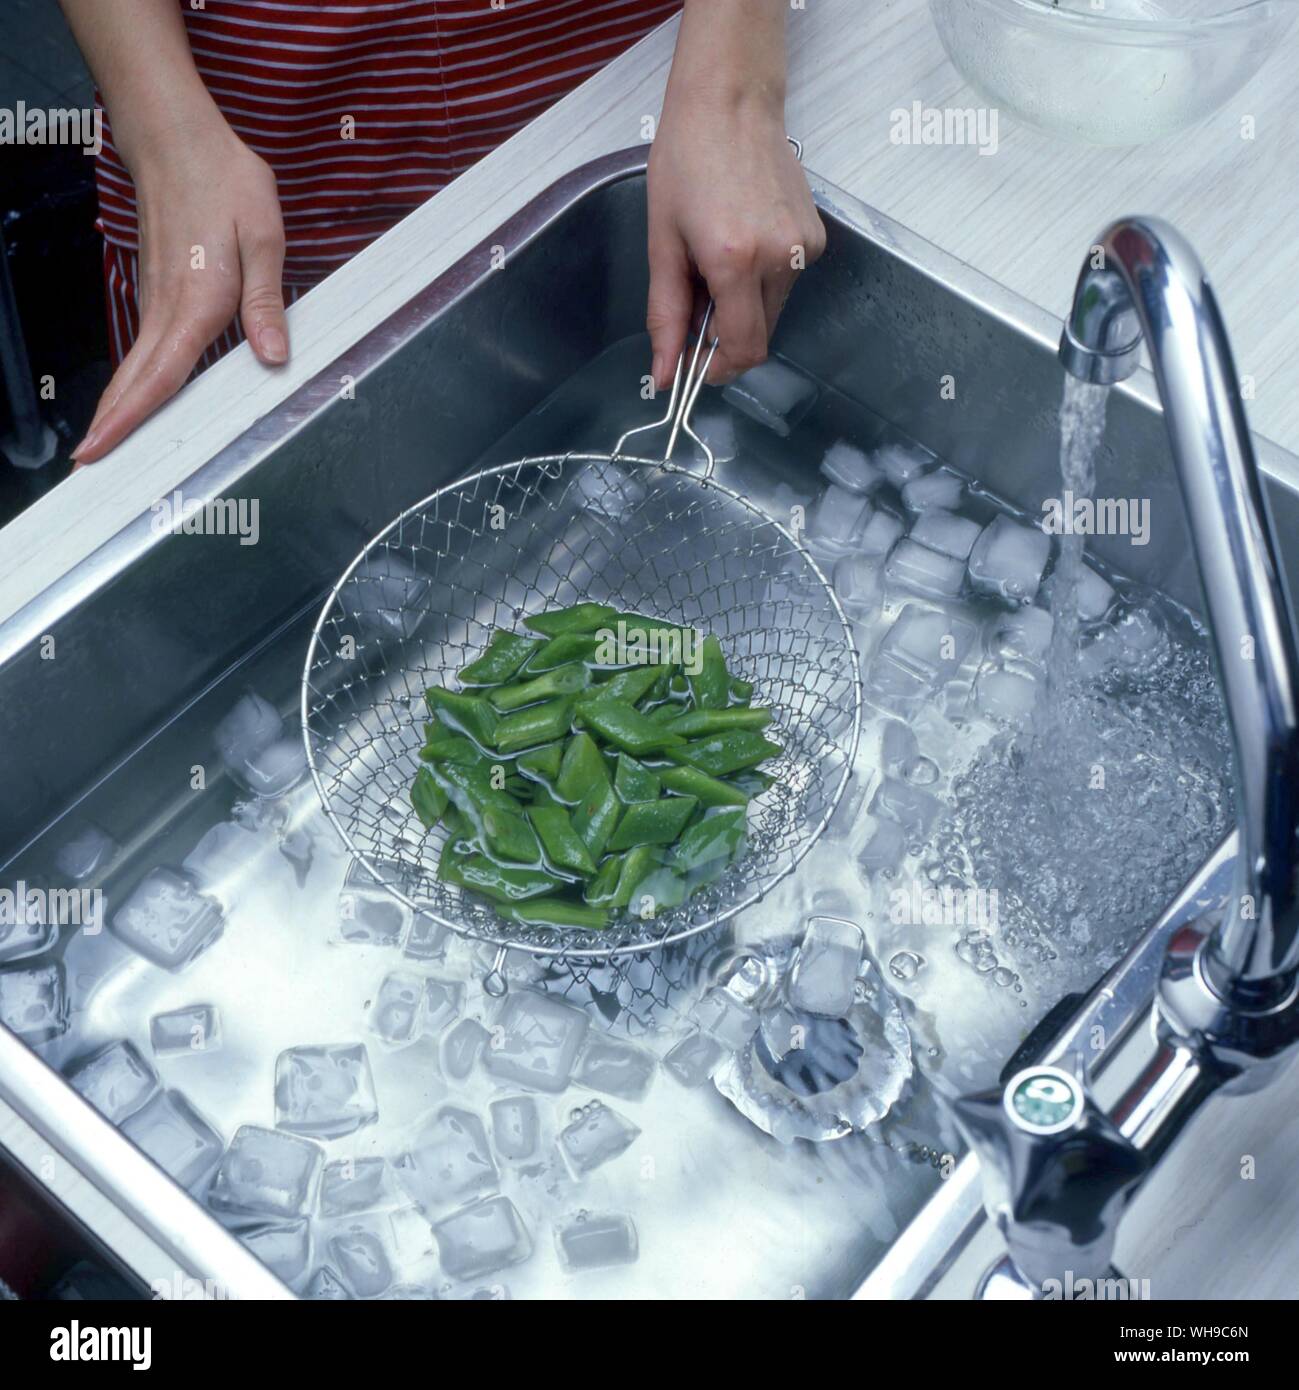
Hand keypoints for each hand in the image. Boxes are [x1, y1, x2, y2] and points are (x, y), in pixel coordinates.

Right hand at [74, 116, 287, 462]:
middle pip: (135, 381)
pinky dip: (133, 384)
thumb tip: (274, 357)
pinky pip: (145, 352)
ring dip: (117, 410)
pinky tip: (135, 404)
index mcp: (196, 302)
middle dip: (109, 428)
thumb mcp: (264, 238)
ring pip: (134, 369)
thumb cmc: (225, 184)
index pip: (160, 375)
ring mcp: (158, 303)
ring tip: (102, 451)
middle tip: (87, 470)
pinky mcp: (160, 296)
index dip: (130, 418)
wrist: (181, 142)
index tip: (100, 449)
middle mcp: (168, 310)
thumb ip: (265, 302)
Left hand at [647, 91, 824, 389]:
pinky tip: (741, 240)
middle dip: (723, 333)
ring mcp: (804, 247)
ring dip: (741, 305)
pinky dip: (760, 279)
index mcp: (736, 261)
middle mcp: (780, 257)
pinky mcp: (816, 237)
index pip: (743, 349)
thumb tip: (664, 374)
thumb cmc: (688, 158)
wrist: (731, 101)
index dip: (717, 368)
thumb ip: (666, 315)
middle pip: (759, 336)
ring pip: (772, 311)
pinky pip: (786, 282)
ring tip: (715, 258)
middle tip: (695, 296)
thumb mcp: (663, 242)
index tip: (694, 364)